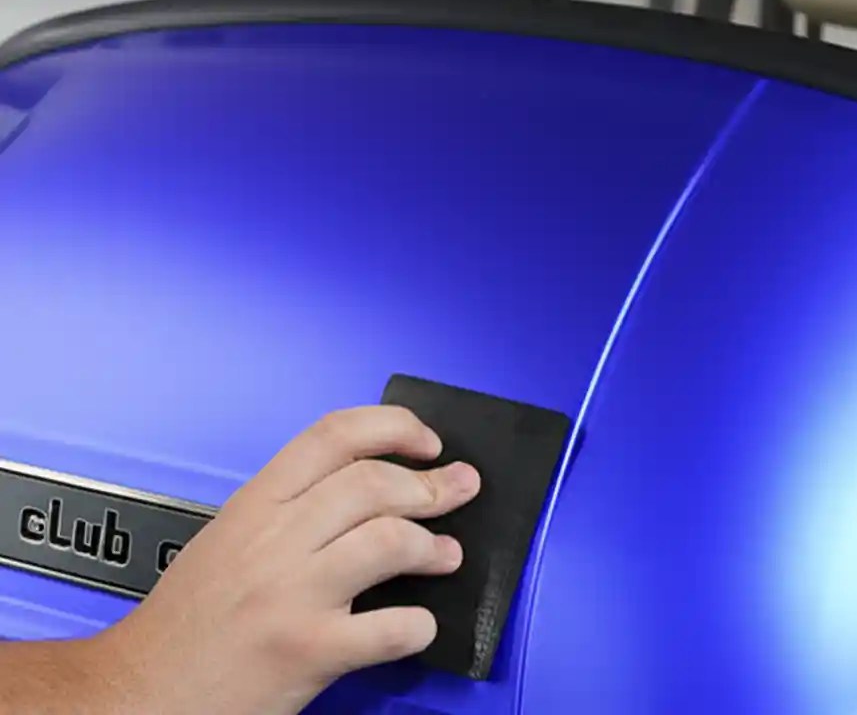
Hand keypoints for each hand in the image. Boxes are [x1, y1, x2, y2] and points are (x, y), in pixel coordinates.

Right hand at [92, 406, 480, 714]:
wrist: (138, 694)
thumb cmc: (187, 624)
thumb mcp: (228, 541)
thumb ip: (292, 509)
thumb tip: (376, 489)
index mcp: (253, 507)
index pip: (333, 436)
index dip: (394, 428)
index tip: (427, 442)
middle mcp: (272, 543)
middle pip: (372, 484)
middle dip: (431, 485)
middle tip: (458, 491)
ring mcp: (290, 596)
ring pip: (387, 542)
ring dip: (432, 546)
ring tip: (446, 555)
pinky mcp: (306, 651)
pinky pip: (388, 628)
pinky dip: (417, 625)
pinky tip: (418, 625)